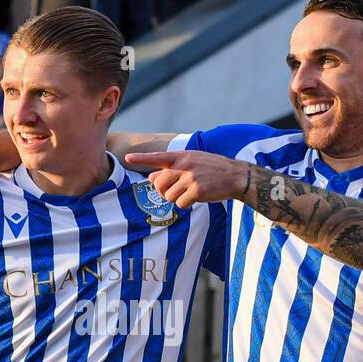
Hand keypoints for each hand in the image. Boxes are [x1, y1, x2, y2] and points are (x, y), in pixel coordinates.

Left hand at [122, 149, 245, 208]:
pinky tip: (196, 198)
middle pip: (159, 184)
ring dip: (176, 199)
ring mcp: (190, 177)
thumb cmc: (212, 169)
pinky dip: (186, 205)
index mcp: (181, 156)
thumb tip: (150, 177)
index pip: (157, 157)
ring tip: (190, 192)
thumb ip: (172, 168)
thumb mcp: (192, 162)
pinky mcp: (196, 190)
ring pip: (168, 196)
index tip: (127, 158)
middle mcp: (184, 165)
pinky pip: (180, 204)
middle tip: (177, 191)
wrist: (235, 176)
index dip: (141, 159)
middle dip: (164, 191)